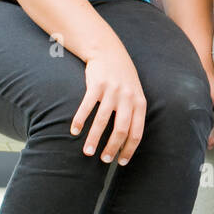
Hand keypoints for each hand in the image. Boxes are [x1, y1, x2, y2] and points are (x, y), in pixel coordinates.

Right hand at [71, 45, 146, 165]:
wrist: (108, 51)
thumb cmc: (122, 78)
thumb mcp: (134, 94)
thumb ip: (133, 113)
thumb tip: (128, 141)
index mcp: (139, 103)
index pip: (137, 132)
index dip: (129, 149)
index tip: (120, 162)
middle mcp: (127, 98)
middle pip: (121, 129)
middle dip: (112, 148)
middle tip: (103, 160)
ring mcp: (112, 91)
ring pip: (103, 121)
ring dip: (94, 139)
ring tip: (87, 152)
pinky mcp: (96, 85)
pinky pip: (87, 106)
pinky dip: (80, 120)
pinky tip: (74, 131)